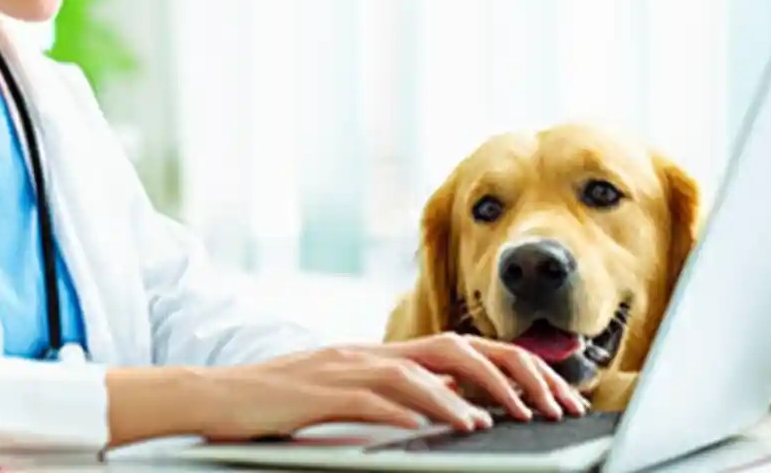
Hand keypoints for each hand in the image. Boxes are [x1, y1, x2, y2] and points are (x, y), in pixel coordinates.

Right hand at [194, 333, 587, 441]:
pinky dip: (425, 407)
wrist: (214, 398)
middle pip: (459, 348)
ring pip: (429, 367)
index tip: (553, 395)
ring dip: (479, 390)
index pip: (461, 349)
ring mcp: (349, 368)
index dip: (513, 368)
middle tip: (556, 403)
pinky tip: (456, 423)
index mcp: (381, 355)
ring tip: (518, 414)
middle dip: (515, 373)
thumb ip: (391, 400)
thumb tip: (449, 413)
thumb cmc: (278, 406)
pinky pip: (384, 395)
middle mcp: (372, 353)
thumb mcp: (343, 399)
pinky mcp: (326, 390)